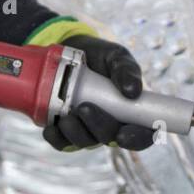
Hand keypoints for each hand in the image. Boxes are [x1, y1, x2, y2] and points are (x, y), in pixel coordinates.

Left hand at [25, 18, 154, 152]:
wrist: (70, 49)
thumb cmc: (100, 56)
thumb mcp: (116, 56)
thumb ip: (127, 69)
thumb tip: (132, 91)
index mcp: (132, 110)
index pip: (142, 134)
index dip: (136, 139)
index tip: (123, 134)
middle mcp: (112, 124)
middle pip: (111, 139)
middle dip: (99, 128)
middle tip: (85, 108)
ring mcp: (89, 129)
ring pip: (86, 142)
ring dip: (76, 133)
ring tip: (66, 117)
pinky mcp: (67, 131)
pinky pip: (63, 143)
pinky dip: (56, 138)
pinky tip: (51, 128)